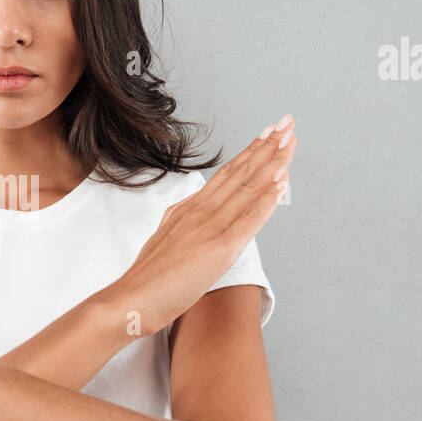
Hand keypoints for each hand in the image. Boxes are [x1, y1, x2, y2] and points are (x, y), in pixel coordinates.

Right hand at [107, 115, 296, 335]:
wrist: (132, 298)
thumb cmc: (149, 279)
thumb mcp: (167, 240)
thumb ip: (184, 225)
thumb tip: (196, 219)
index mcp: (188, 210)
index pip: (226, 175)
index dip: (249, 153)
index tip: (266, 135)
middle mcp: (200, 212)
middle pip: (240, 173)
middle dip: (267, 146)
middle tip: (286, 123)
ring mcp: (209, 228)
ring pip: (247, 187)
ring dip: (273, 162)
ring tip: (290, 140)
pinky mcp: (219, 249)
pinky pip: (249, 219)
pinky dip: (268, 198)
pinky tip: (282, 181)